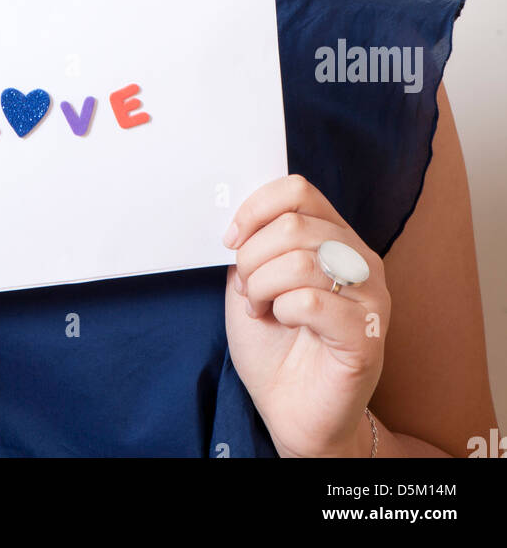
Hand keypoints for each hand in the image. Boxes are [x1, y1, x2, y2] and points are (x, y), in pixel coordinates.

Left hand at [223, 175, 388, 457]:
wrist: (293, 412)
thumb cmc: (276, 346)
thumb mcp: (253, 281)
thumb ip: (255, 245)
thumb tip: (239, 219)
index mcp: (335, 237)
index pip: (298, 190)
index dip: (256, 209)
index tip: (231, 240)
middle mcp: (360, 259)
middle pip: (293, 225)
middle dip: (252, 258)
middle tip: (248, 290)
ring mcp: (370, 296)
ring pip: (302, 260)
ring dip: (263, 287)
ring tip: (262, 308)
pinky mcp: (367, 335)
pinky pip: (312, 301)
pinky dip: (283, 311)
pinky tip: (284, 324)